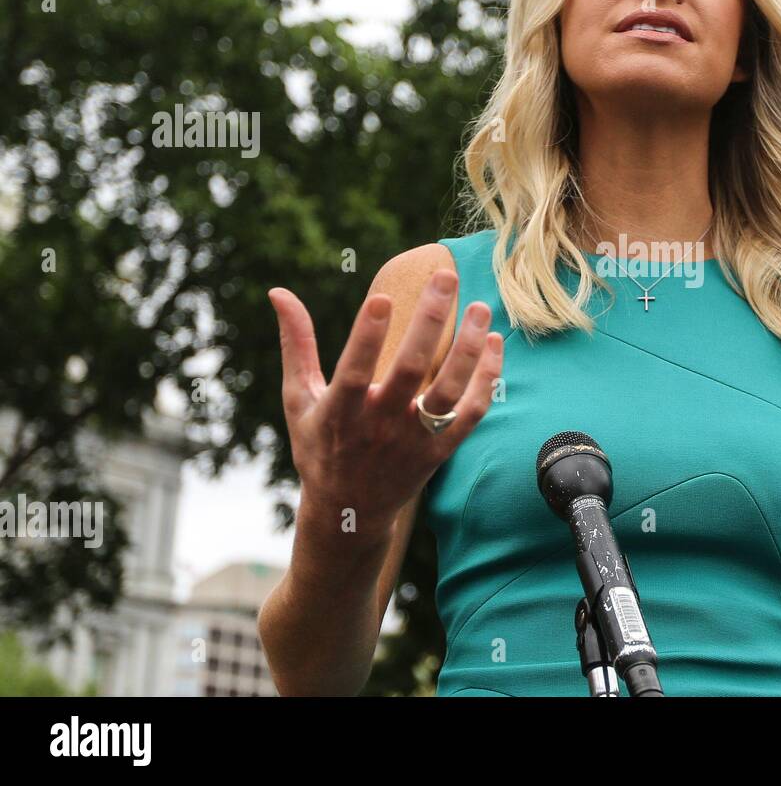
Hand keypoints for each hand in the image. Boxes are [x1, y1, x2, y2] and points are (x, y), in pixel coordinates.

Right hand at [268, 269, 502, 535]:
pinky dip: (487, 379)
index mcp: (340, 413)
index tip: (382, 296)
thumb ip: (296, 344)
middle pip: (411, 370)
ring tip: (481, 307)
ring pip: (449, 391)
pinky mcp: (440, 450)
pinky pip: (472, 413)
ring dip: (469, 348)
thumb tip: (278, 292)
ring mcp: (414, 440)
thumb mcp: (299, 399)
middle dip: (430, 321)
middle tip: (446, 277)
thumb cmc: (319, 446)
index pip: (353, 371)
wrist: (349, 512)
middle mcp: (379, 426)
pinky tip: (493, 343)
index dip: (367, 336)